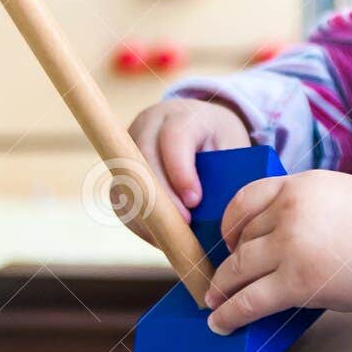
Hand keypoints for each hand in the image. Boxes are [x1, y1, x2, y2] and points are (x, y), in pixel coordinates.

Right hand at [127, 97, 251, 228]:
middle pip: (143, 159)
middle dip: (162, 198)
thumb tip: (219, 217)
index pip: (173, 138)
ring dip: (147, 213)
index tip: (194, 201)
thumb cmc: (220, 142)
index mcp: (182, 115)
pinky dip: (137, 220)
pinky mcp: (121, 168)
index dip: (180, 171)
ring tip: (171, 236)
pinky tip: (158, 235)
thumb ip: (226, 177)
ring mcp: (130, 145)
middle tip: (183, 225)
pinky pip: (119, 197)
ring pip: (127, 181)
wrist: (200, 128)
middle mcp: (149, 125)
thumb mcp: (232, 151)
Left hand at [204, 171, 351, 332]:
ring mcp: (288, 246)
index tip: (229, 239)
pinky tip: (220, 324)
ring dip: (221, 290)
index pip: (247, 198)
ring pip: (237, 269)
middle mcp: (287, 211)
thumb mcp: (345, 195)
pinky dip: (229, 315)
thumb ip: (312, 205)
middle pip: (242, 237)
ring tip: (214, 304)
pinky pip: (248, 301)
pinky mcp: (294, 282)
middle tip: (220, 277)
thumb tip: (291, 231)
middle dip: (227, 260)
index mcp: (300, 185)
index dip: (231, 222)